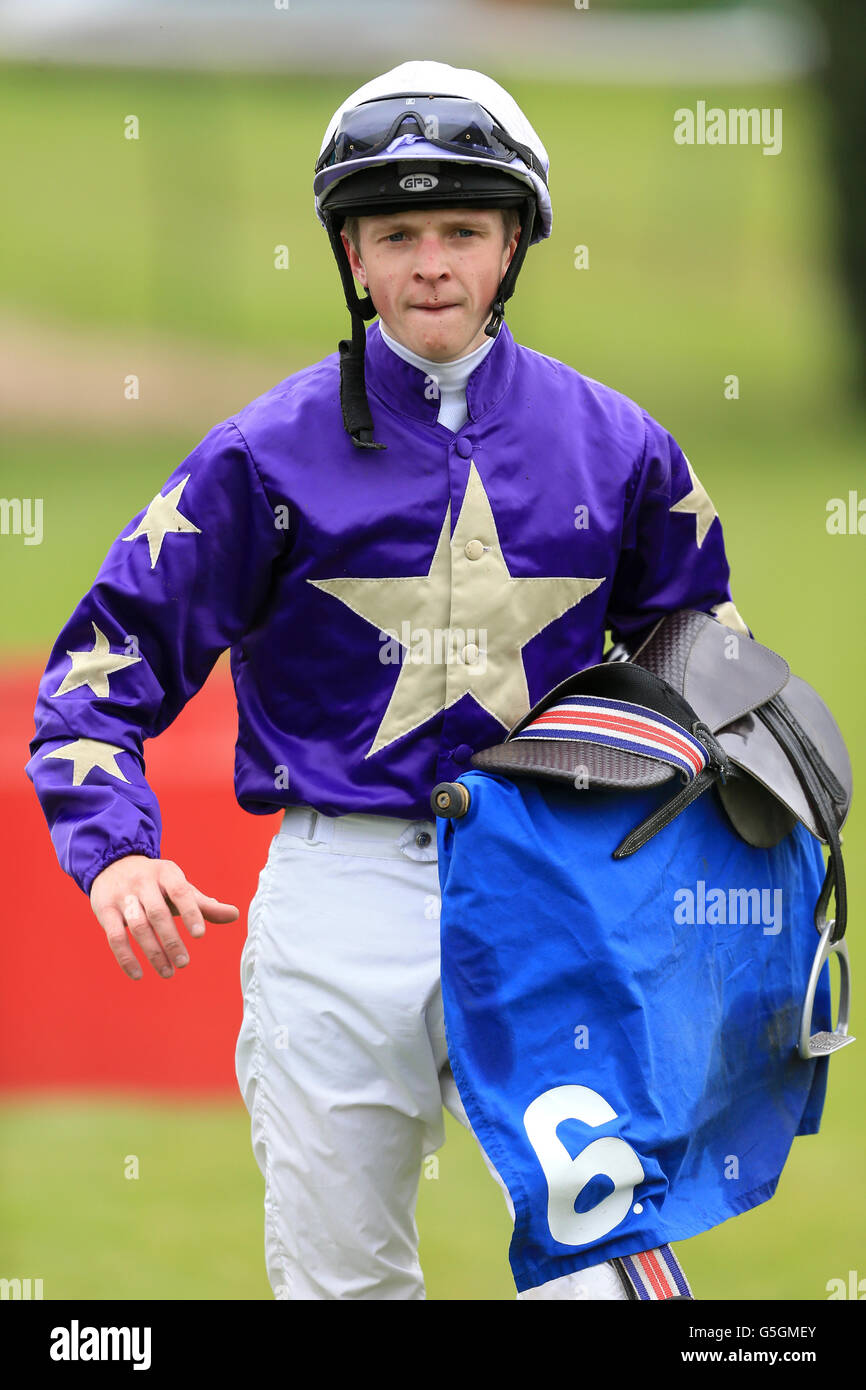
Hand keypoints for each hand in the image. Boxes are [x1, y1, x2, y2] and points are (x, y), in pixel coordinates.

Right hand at [89, 855, 239, 980]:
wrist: (112, 863)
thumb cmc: (155, 882)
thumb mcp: (178, 886)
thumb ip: (203, 904)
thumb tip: (235, 915)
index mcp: (166, 873)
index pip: (180, 891)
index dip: (190, 912)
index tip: (200, 935)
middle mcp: (143, 882)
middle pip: (157, 912)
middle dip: (171, 939)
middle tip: (184, 963)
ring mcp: (122, 896)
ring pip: (137, 926)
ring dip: (153, 952)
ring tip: (168, 972)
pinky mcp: (104, 910)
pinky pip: (115, 937)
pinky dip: (126, 958)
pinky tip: (139, 975)